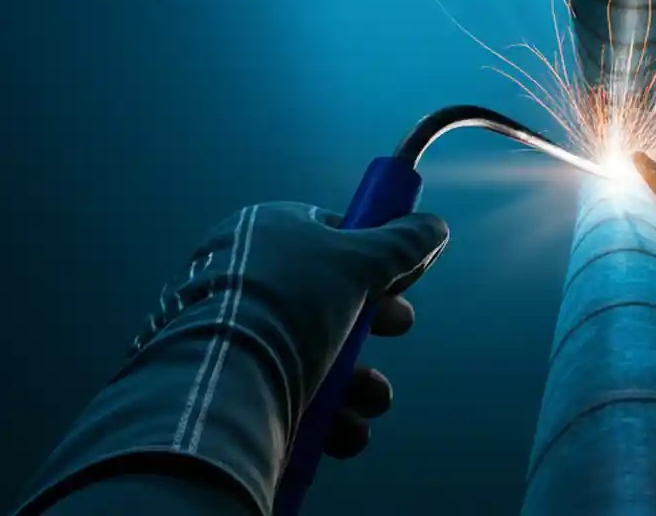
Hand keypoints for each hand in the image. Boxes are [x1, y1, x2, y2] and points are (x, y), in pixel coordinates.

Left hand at [133, 202, 448, 459]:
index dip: (373, 252)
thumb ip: (403, 243)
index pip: (328, 231)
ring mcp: (233, 333)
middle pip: (328, 296)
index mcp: (263, 232)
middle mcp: (243, 277)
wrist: (220, 384)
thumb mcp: (361, 261)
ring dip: (359, 381)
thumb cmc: (290, 305)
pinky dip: (329, 415)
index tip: (404, 276)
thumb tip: (435, 226)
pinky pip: (293, 395)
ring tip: (373, 399)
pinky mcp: (231, 387)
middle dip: (374, 323)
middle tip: (398, 326)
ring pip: (317, 352)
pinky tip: (345, 429)